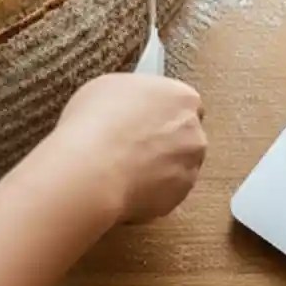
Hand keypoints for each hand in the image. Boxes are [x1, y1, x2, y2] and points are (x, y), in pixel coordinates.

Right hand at [53, 74, 206, 222]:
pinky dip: (150, 191)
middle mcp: (194, 132)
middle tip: (133, 145)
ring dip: (160, 167)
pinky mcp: (177, 198)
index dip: (162, 112)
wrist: (91, 171)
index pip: (184, 103)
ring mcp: (189, 167)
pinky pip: (165, 192)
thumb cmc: (96, 123)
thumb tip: (133, 104)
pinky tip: (124, 186)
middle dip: (165, 140)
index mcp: (182, 97)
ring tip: (124, 169)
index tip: (145, 119)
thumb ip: (136, 94)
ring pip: (178, 166)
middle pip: (186, 135)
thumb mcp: (110, 87)